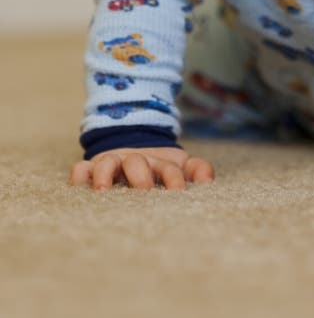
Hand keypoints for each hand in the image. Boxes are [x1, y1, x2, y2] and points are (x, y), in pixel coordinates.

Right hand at [70, 146, 214, 190]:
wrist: (135, 146)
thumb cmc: (160, 169)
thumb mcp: (180, 167)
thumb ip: (197, 170)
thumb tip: (207, 181)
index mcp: (160, 164)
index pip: (170, 169)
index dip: (174, 179)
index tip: (179, 194)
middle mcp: (135, 161)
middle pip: (137, 162)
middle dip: (140, 177)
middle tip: (144, 193)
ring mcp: (112, 164)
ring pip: (106, 163)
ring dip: (106, 174)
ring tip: (104, 191)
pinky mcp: (92, 170)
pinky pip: (80, 170)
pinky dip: (79, 177)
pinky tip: (80, 188)